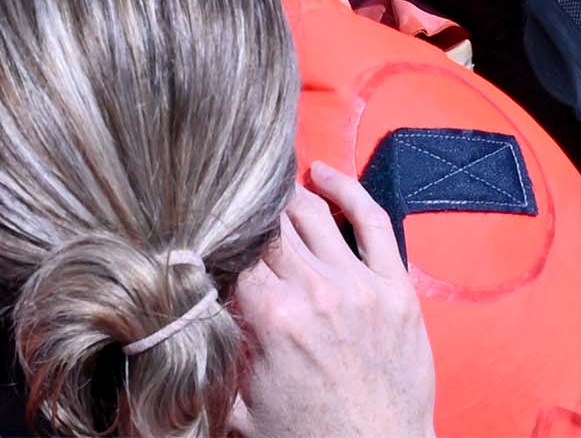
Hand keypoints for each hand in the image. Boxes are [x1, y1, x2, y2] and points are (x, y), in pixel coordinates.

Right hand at [227, 163, 435, 437]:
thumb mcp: (243, 405)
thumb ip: (218, 352)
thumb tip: (185, 314)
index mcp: (273, 318)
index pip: (233, 249)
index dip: (217, 235)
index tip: (208, 228)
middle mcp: (316, 291)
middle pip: (269, 224)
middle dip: (247, 211)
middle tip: (233, 200)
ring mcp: (361, 285)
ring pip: (312, 213)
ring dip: (287, 196)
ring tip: (270, 185)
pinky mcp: (396, 289)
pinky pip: (372, 220)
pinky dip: (347, 189)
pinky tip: (323, 174)